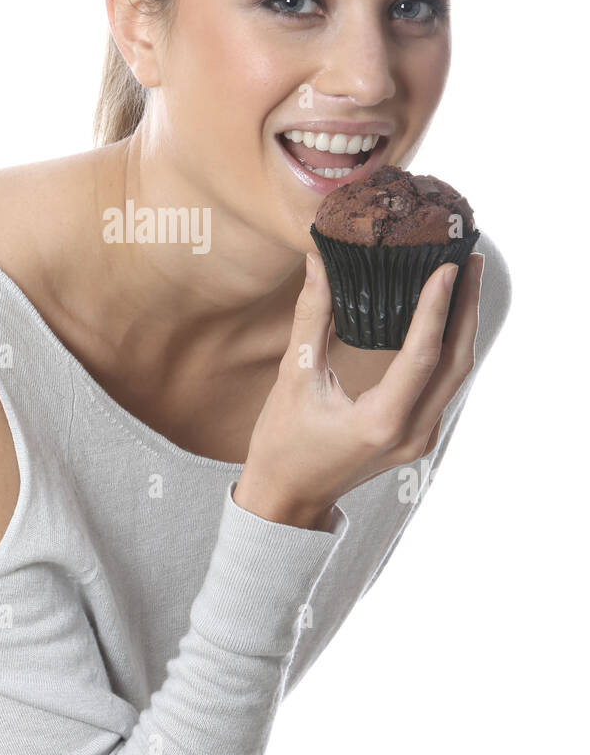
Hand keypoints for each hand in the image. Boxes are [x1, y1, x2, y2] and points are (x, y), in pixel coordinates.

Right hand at [233, 251, 484, 529]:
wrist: (288, 497)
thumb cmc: (283, 441)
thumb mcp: (294, 376)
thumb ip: (312, 317)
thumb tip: (319, 261)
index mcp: (380, 423)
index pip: (422, 356)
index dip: (438, 308)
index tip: (448, 266)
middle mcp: (412, 434)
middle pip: (457, 363)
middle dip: (467, 308)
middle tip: (471, 258)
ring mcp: (421, 439)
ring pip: (457, 375)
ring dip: (463, 325)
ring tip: (465, 278)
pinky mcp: (419, 436)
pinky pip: (445, 386)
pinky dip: (449, 347)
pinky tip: (446, 316)